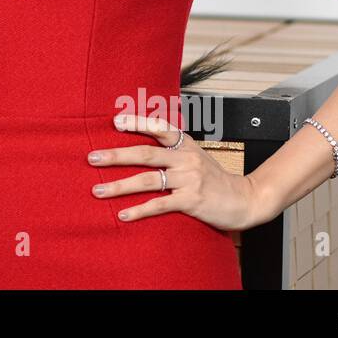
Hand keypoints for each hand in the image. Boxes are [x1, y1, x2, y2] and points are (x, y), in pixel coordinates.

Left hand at [88, 113, 264, 231]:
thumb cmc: (213, 178)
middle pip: (145, 153)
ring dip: (119, 185)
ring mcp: (189, 179)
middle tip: (92, 157)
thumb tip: (138, 145)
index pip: (159, 127)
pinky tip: (123, 214)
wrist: (245, 199)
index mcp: (185, 144)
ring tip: (98, 190)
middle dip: (116, 156)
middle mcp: (185, 158)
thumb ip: (171, 149)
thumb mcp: (194, 155)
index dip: (137, 122)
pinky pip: (160, 205)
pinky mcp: (191, 201)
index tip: (114, 122)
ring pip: (147, 180)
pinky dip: (139, 210)